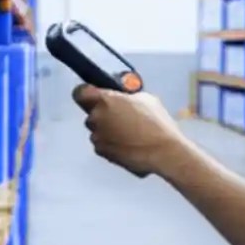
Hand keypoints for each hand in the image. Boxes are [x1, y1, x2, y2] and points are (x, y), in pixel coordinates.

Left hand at [72, 85, 192, 177]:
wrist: (164, 152)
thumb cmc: (157, 123)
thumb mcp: (146, 99)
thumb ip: (128, 97)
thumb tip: (124, 98)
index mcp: (106, 100)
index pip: (80, 92)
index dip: (86, 93)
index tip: (94, 95)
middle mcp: (96, 117)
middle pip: (91, 113)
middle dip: (103, 115)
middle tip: (122, 118)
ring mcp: (97, 137)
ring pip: (97, 130)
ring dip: (107, 130)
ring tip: (128, 134)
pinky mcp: (102, 153)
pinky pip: (102, 144)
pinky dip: (111, 144)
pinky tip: (128, 145)